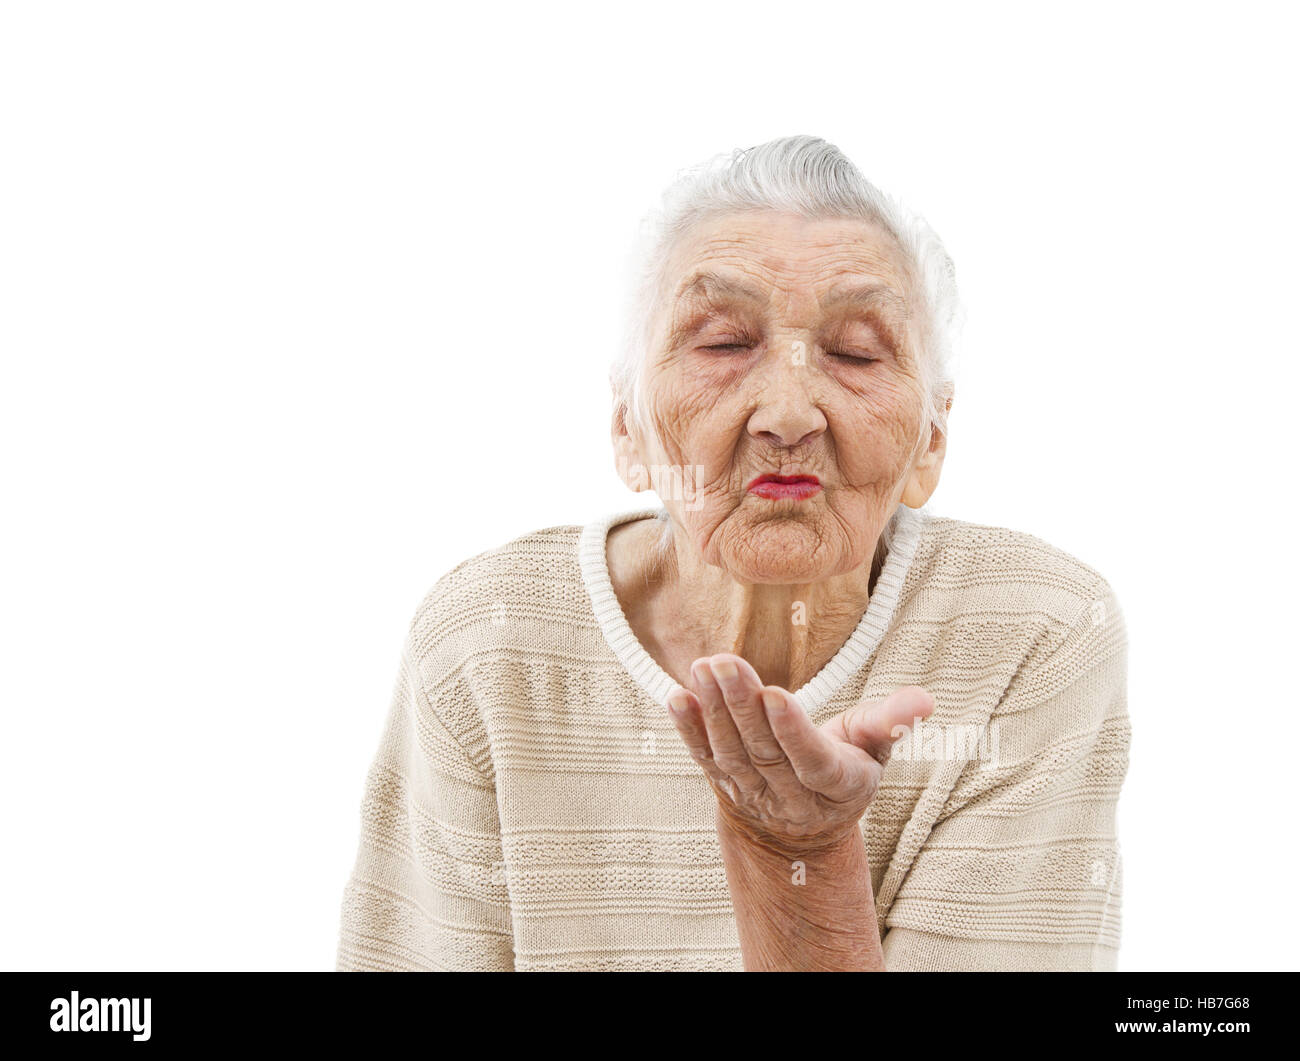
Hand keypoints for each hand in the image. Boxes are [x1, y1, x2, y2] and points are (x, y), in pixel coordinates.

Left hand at [667, 653, 935, 853]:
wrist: (801, 828)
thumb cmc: (844, 768)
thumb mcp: (873, 748)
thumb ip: (892, 722)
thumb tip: (925, 701)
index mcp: (836, 785)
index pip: (811, 760)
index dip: (792, 731)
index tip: (774, 694)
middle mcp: (791, 796)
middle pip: (763, 752)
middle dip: (741, 706)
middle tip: (724, 662)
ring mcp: (753, 794)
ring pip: (731, 753)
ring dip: (712, 711)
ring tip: (703, 668)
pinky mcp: (723, 785)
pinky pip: (704, 758)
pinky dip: (688, 731)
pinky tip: (677, 698)